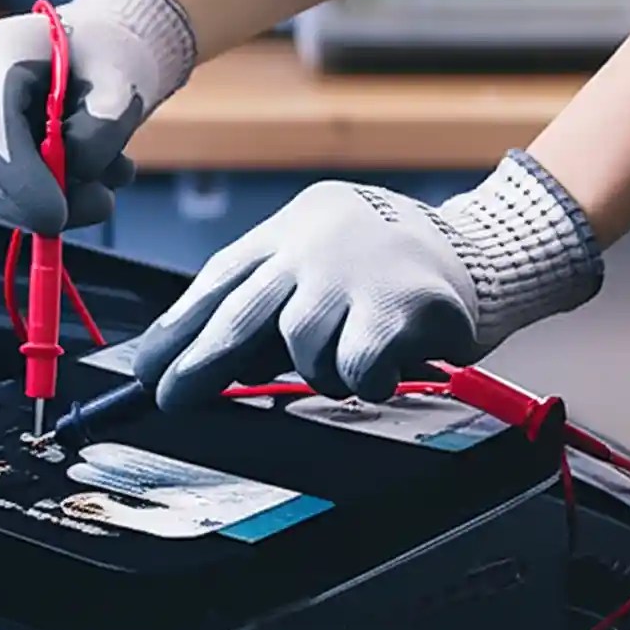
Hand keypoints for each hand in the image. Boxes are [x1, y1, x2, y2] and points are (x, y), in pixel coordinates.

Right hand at [0, 0, 196, 235]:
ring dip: (54, 204)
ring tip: (106, 190)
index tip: (59, 215)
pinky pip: (6, 192)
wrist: (103, 48)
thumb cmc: (114, 56)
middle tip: (99, 205)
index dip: (20, 179)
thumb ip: (100, 131)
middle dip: (37, 203)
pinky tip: (96, 179)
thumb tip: (75, 174)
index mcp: (1, 51)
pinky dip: (52, 201)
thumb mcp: (123, 85)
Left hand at [133, 150, 604, 409]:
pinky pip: (355, 366)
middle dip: (199, 362)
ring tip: (340, 363)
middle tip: (171, 397)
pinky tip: (379, 368)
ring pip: (300, 347)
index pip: (217, 283)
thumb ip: (268, 303)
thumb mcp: (315, 264)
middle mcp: (312, 245)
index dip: (178, 330)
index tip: (148, 370)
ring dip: (313, 371)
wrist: (481, 248)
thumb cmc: (381, 268)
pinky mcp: (400, 302)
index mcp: (285, 232)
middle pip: (241, 312)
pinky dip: (361, 379)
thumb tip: (207, 364)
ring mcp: (355, 271)